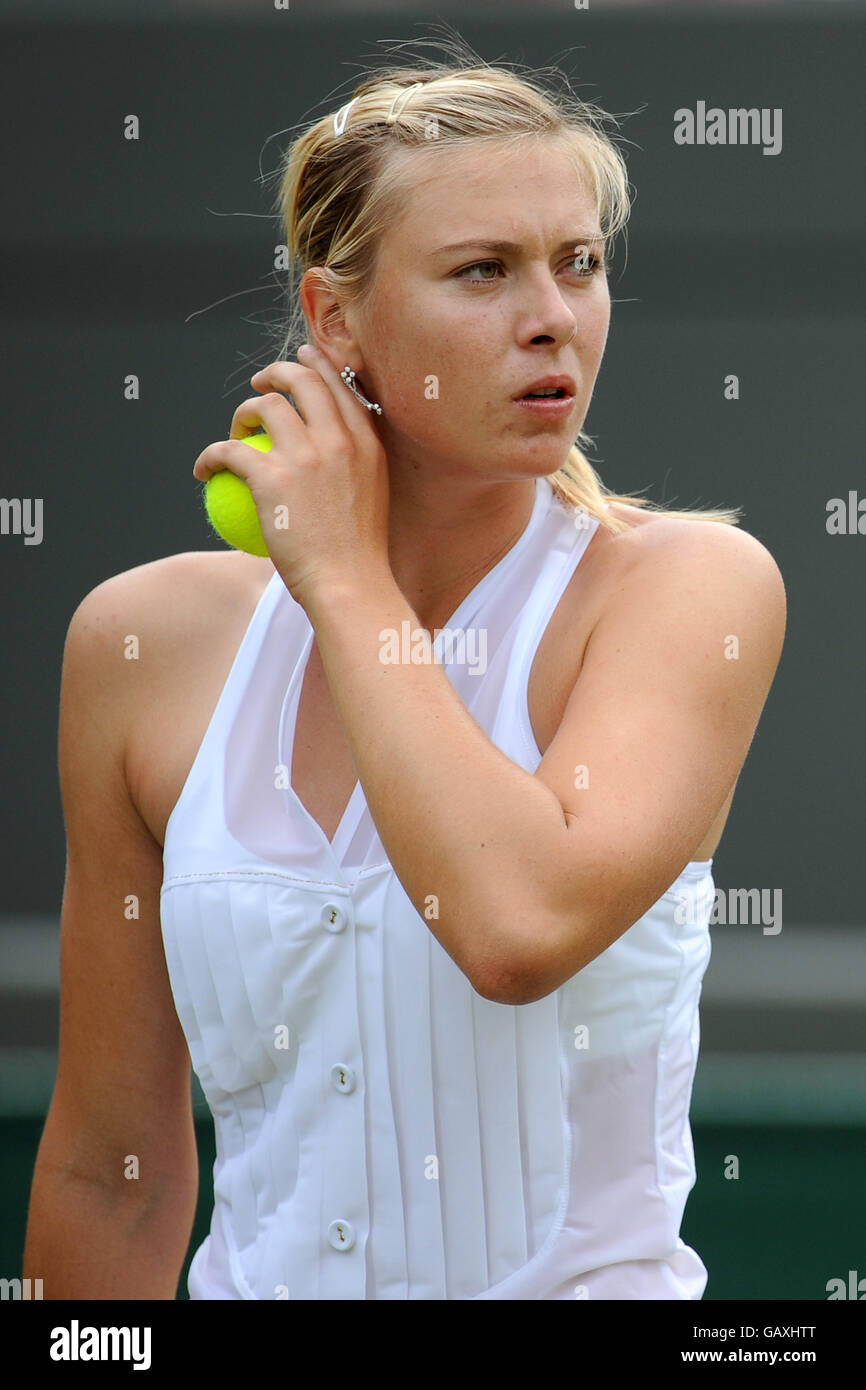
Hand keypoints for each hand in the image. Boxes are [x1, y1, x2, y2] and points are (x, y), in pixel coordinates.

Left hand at [192, 343, 390, 609]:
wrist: (350, 586)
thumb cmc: (358, 560)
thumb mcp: (370, 501)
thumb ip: (350, 471)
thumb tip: (324, 464)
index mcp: (368, 443)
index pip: (341, 386)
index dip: (317, 365)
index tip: (301, 363)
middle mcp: (340, 440)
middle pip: (303, 381)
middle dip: (278, 371)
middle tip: (260, 385)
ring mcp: (307, 456)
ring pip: (265, 406)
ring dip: (244, 412)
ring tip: (237, 433)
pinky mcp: (273, 477)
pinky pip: (229, 450)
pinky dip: (210, 455)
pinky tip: (204, 470)